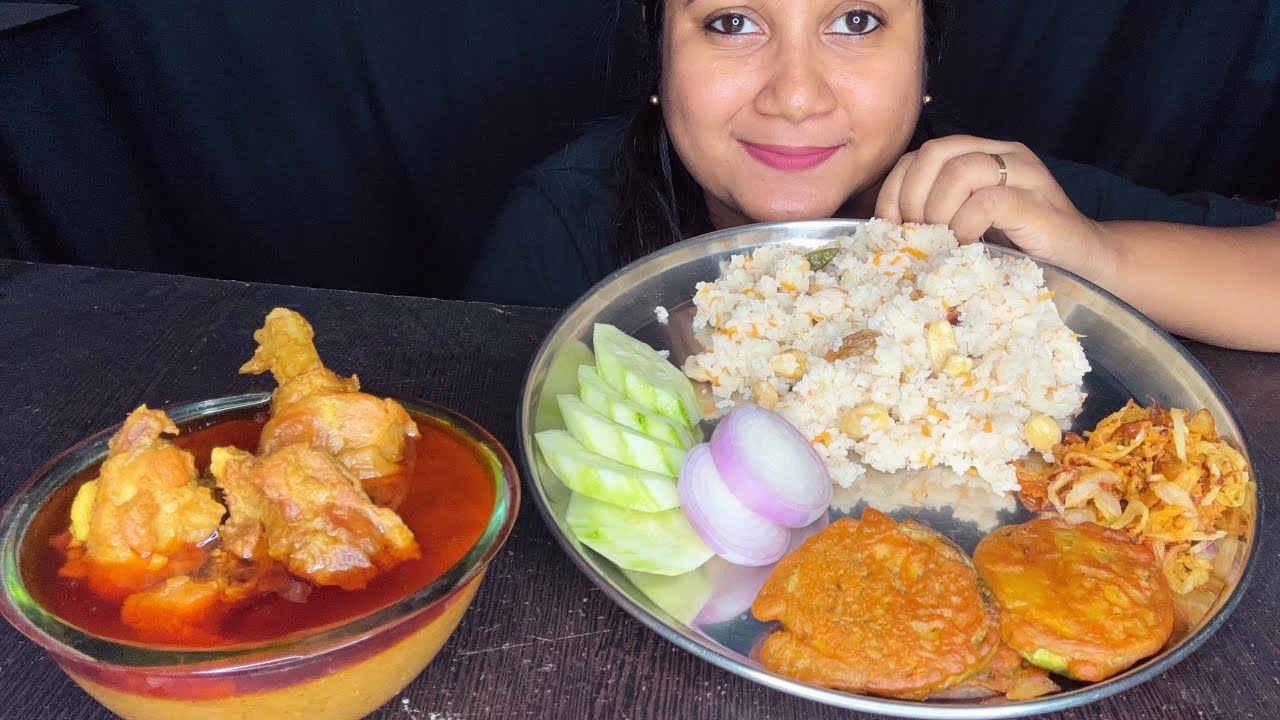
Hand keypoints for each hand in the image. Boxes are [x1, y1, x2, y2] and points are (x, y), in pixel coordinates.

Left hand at [874, 135, 1108, 278]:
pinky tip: (965, 246)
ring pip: (959, 170)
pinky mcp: (1037, 202)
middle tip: (914, 236)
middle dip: (912, 197)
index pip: (921, 155)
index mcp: (981, 155)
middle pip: (936, 152)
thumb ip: (937, 215)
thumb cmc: (1021, 250)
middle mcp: (1002, 155)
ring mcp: (1024, 174)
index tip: (888, 226)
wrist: (1084, 264)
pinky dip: (965, 225)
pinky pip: (987, 201)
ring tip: (940, 243)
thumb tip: (886, 231)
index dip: (895, 188)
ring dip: (937, 212)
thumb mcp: (969, 226)